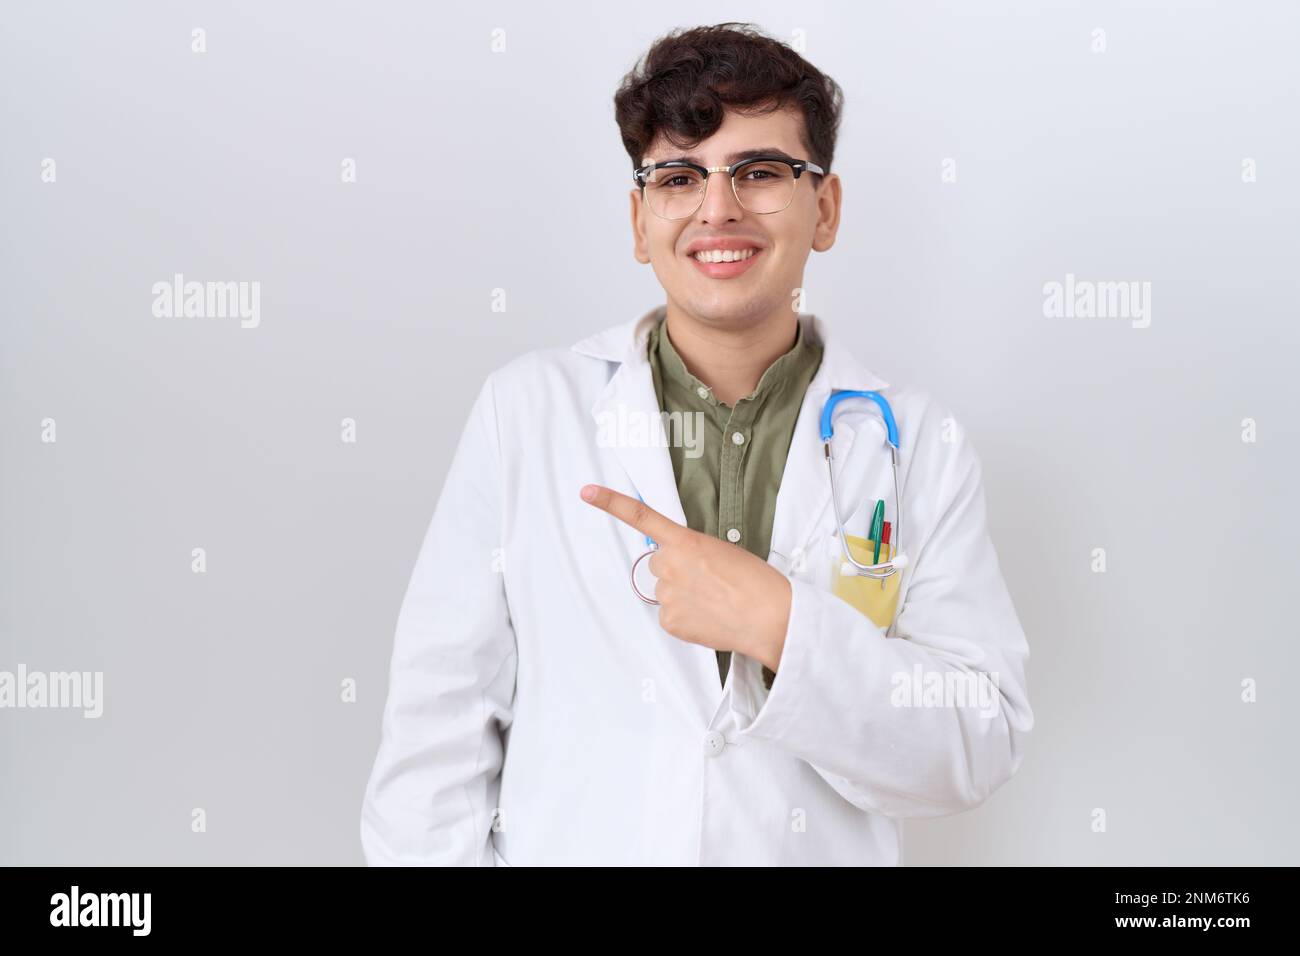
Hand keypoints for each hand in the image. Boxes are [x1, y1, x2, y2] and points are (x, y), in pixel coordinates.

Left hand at [580, 484, 790, 671]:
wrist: (769, 617)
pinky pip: (671, 616)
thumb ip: (693, 552)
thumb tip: (682, 568)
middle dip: (676, 570)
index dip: (610, 503)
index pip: (640, 517)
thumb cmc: (755, 581)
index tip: (587, 493)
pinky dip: (686, 618)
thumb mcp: (723, 550)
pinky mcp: (669, 622)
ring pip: (665, 591)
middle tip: (707, 580)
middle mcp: (669, 566)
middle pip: (658, 564)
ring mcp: (666, 595)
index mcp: (684, 542)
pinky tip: (709, 617)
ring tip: (715, 601)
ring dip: (683, 594)